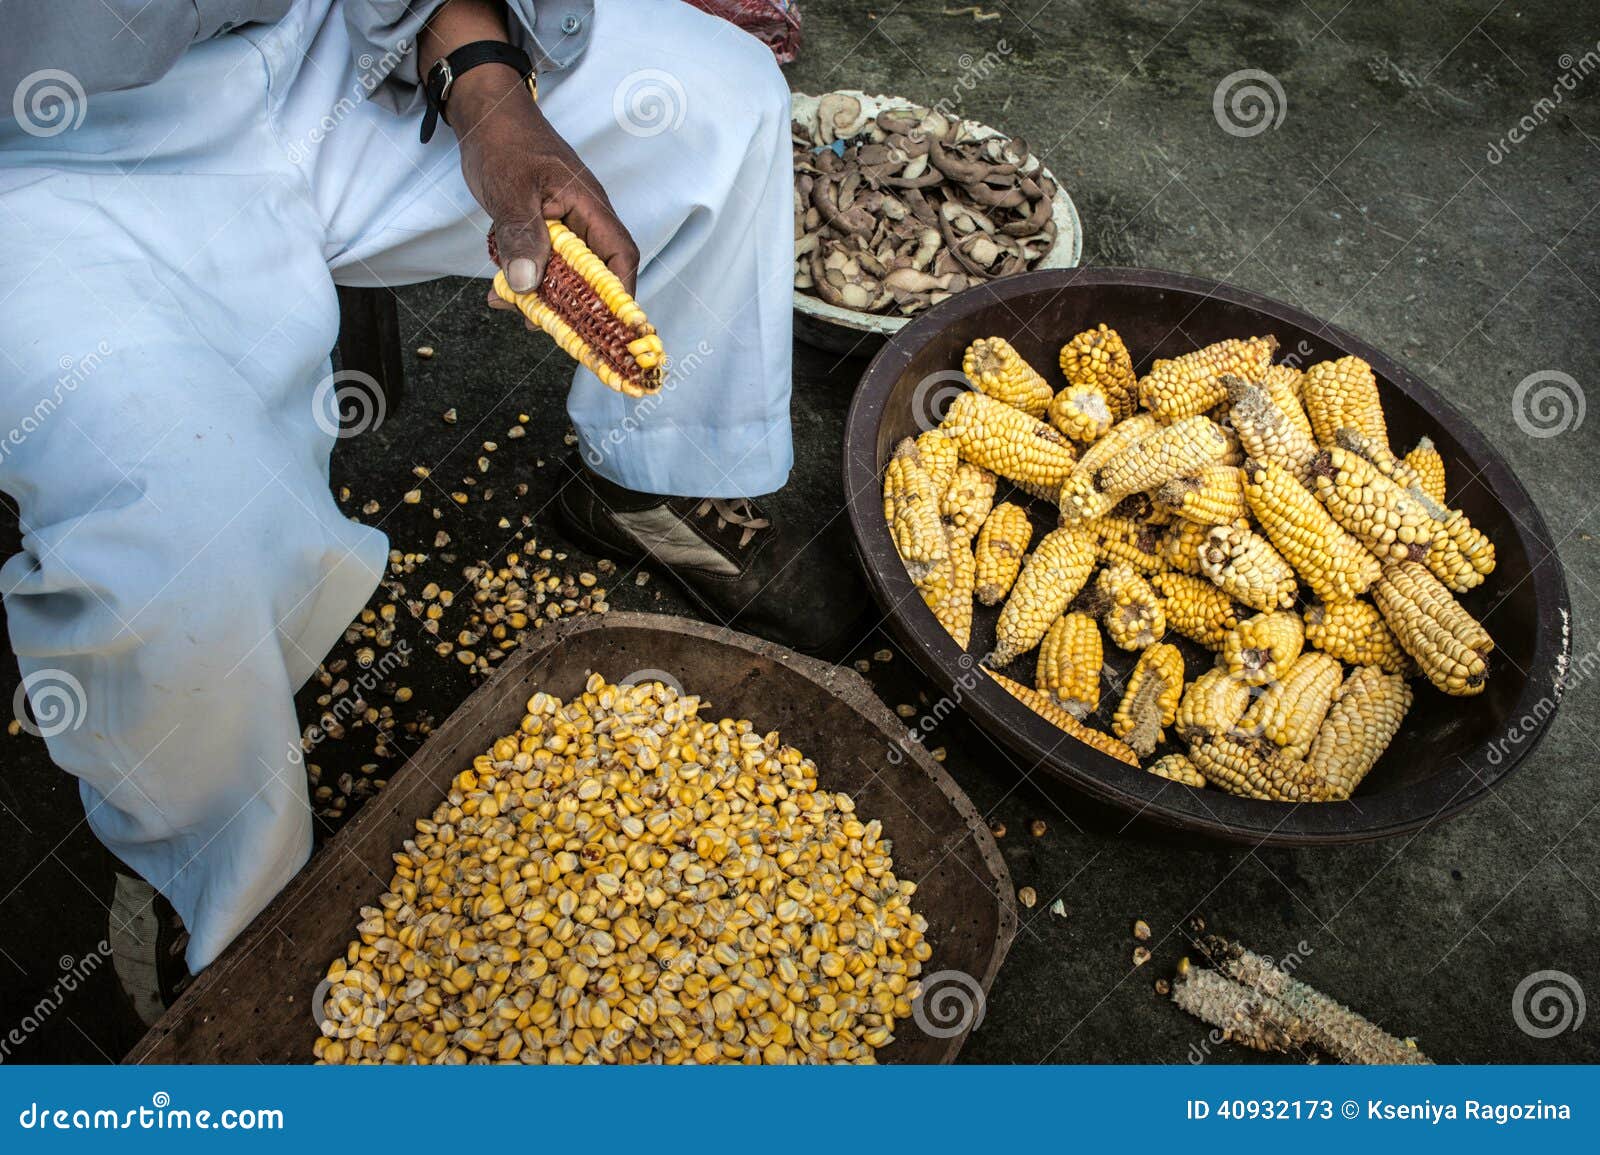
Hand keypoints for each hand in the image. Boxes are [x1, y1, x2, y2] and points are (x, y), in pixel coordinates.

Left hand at [449, 67, 639, 300]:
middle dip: (571, 305)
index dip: (617, 293)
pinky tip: (501, 290)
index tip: (605, 324)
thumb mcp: (510, 188)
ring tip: (512, 305)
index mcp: (588, 205)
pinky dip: (525, 279)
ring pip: (565, 272)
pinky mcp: (543, 229)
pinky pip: (542, 262)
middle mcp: (583, 219)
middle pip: (593, 274)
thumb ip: (521, 234)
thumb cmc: (503, 140)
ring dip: (543, 295)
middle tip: (541, 323)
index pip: (619, 255)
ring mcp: (563, 225)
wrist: (484, 113)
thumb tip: (528, 282)